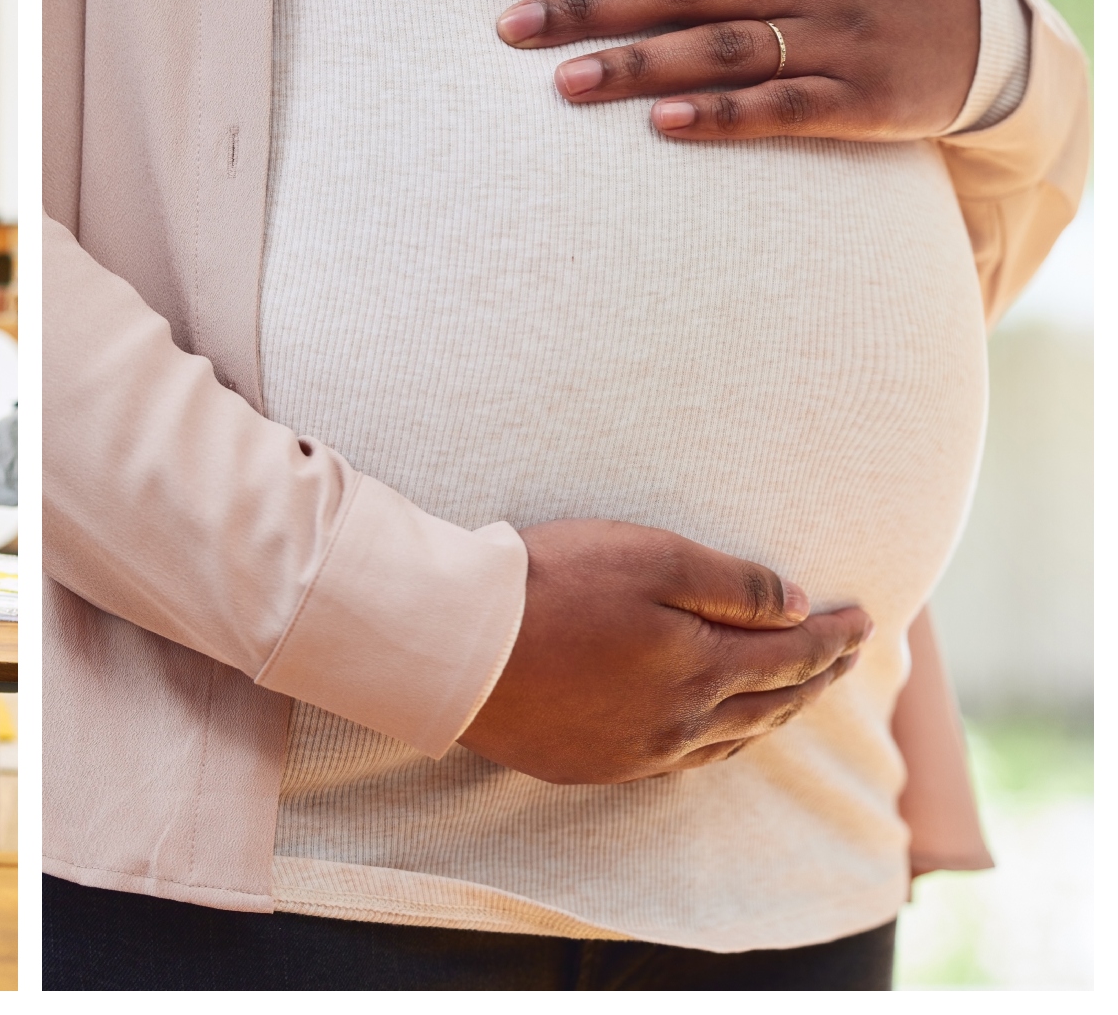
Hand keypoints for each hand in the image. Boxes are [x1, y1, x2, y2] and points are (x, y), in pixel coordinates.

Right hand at [459, 519, 872, 784]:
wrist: (457, 643)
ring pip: (731, 743)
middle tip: (848, 654)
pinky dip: (720, 745)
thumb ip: (733, 584)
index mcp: (702, 668)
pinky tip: (718, 734)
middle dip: (817, 677)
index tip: (866, 618)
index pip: (793, 656)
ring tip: (796, 695)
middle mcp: (681, 723)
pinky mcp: (593, 765)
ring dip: (774, 716)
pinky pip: (681, 763)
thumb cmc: (551, 585)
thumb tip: (798, 605)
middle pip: (771, 705)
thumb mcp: (652, 557)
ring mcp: (636, 752)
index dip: (835, 637)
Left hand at [497, 0, 981, 140]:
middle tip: (515, 28)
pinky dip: (722, 116)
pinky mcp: (859, 100)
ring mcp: (833, 40)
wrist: (986, 30)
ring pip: (723, 49)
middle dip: (593, 7)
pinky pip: (783, 107)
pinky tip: (663, 126)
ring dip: (640, 64)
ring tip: (566, 82)